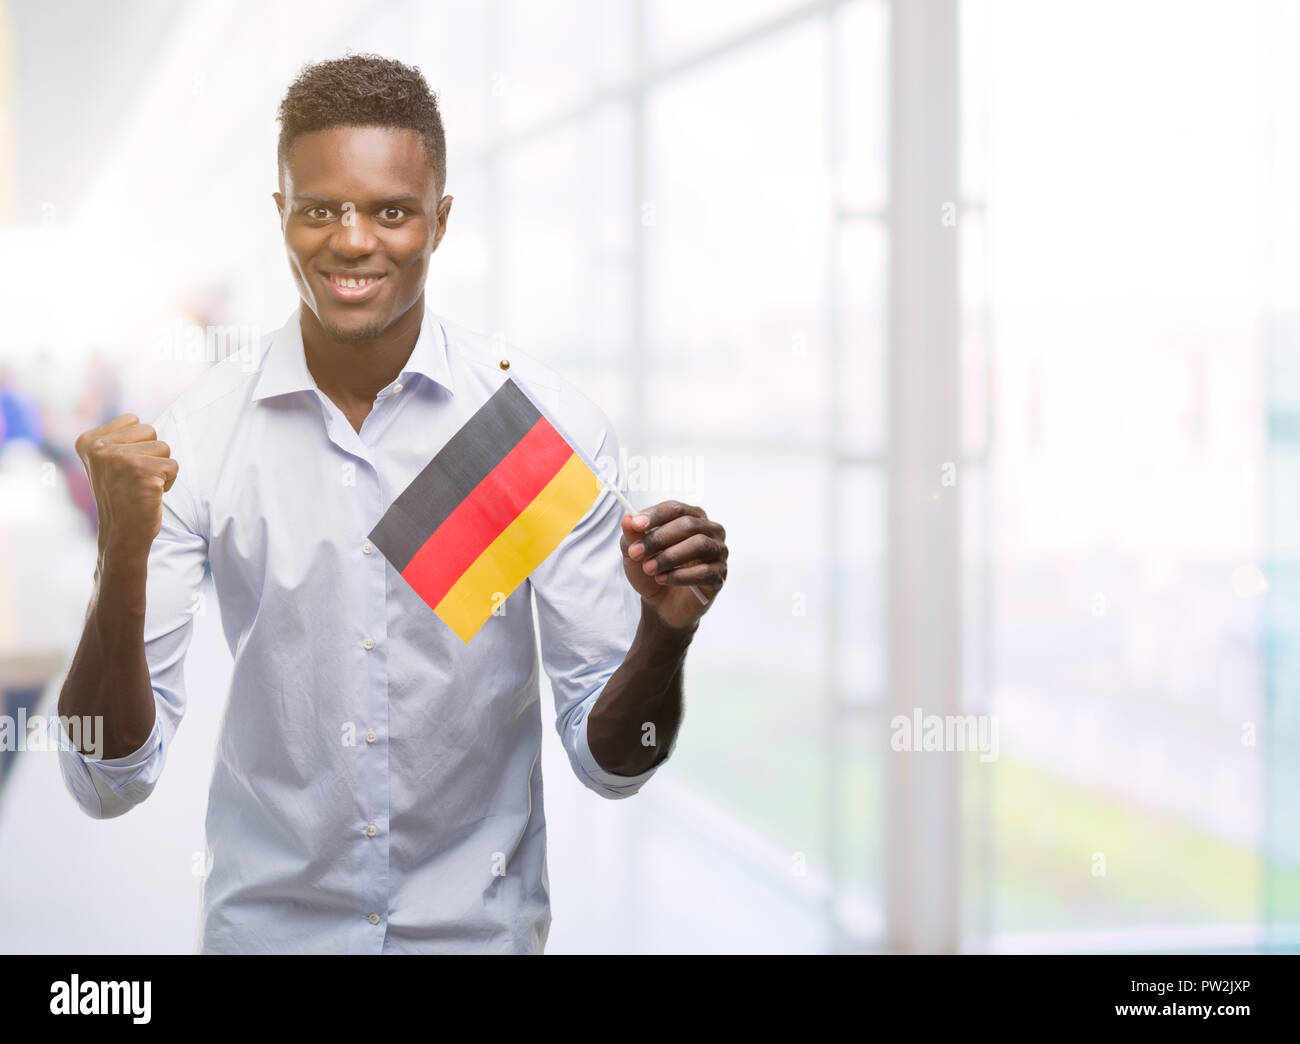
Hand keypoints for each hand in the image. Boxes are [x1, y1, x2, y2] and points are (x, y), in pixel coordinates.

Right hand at [75, 413, 178, 559]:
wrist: (121, 534)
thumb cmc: (121, 496)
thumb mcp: (107, 462)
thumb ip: (117, 439)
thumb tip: (137, 418)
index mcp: (88, 441)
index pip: (133, 419)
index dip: (138, 444)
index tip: (123, 468)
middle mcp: (99, 447)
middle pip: (150, 430)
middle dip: (151, 454)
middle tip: (135, 478)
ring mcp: (120, 458)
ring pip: (164, 446)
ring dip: (161, 468)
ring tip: (143, 485)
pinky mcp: (142, 471)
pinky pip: (173, 465)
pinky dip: (169, 481)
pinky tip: (151, 493)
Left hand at [620, 500, 726, 630]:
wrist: (661, 603)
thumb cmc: (653, 570)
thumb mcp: (635, 552)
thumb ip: (632, 535)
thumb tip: (628, 519)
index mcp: (690, 517)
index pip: (675, 509)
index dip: (656, 515)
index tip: (636, 524)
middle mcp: (709, 531)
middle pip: (688, 525)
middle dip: (659, 539)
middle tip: (637, 553)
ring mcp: (717, 553)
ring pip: (699, 545)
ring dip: (670, 557)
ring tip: (649, 568)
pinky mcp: (719, 575)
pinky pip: (705, 571)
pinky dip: (680, 576)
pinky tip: (663, 579)